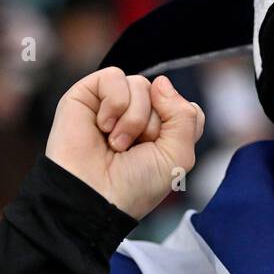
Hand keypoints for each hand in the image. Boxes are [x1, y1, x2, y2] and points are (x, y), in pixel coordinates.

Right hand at [45, 68, 203, 219]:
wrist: (92, 197)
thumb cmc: (134, 185)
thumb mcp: (178, 156)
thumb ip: (185, 116)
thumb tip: (160, 81)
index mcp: (161, 134)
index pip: (186, 108)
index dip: (180, 124)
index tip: (161, 150)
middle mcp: (137, 116)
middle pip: (164, 94)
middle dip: (153, 125)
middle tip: (133, 150)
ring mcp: (112, 105)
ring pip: (141, 84)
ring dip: (133, 118)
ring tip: (116, 144)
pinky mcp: (86, 96)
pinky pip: (114, 76)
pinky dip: (114, 103)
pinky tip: (103, 126)